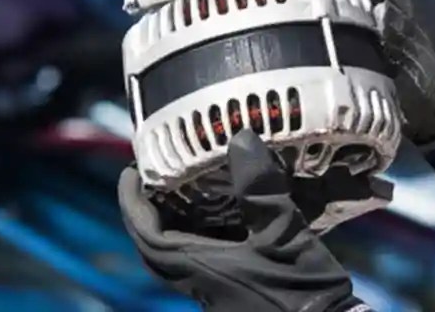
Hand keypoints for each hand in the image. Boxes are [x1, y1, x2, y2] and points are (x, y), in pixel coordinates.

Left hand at [119, 130, 372, 311]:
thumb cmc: (303, 295)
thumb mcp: (285, 235)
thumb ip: (261, 189)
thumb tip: (241, 139)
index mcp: (200, 268)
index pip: (147, 235)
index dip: (132, 202)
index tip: (130, 171)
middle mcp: (200, 283)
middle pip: (156, 249)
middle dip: (150, 213)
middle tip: (157, 178)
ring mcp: (218, 293)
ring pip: (179, 258)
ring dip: (175, 226)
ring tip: (187, 192)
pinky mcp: (236, 295)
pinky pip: (203, 264)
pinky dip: (202, 238)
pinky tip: (227, 221)